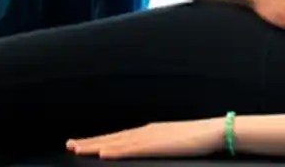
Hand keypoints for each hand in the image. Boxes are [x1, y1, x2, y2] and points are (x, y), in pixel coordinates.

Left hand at [67, 118, 222, 159]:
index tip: (82, 144)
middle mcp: (146, 132)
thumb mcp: (175, 144)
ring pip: (116, 143)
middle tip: (69, 145)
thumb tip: (150, 152)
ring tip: (77, 149)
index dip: (99, 141)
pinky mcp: (156, 145)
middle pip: (112, 138)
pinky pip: (131, 149)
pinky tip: (102, 153)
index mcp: (150, 132)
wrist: (215, 131)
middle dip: (90, 142)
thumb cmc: (199, 140)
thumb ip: (161, 146)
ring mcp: (150, 137)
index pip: (118, 137)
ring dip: (95, 145)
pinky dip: (115, 151)